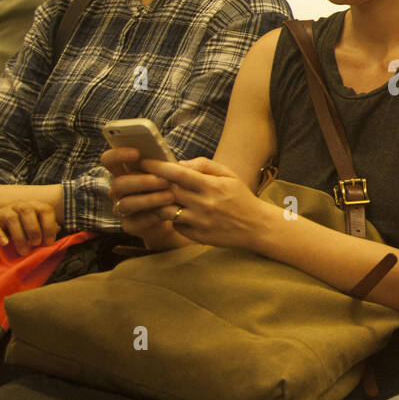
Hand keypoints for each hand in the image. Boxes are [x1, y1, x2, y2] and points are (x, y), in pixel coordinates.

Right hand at [0, 184, 62, 256]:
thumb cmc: (25, 232)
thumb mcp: (38, 229)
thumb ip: (48, 229)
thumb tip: (58, 230)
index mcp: (35, 206)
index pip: (45, 209)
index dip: (49, 227)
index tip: (48, 243)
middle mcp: (19, 205)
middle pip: (27, 210)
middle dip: (34, 230)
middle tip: (36, 245)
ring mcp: (3, 211)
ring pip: (11, 218)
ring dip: (20, 236)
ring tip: (24, 252)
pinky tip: (5, 243)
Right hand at [103, 146, 178, 247]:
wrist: (176, 216)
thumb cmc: (173, 187)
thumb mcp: (174, 173)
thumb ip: (173, 165)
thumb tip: (179, 164)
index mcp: (123, 171)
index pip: (109, 160)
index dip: (118, 155)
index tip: (137, 153)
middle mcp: (118, 190)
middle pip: (119, 183)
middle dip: (142, 181)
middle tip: (165, 180)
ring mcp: (122, 209)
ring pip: (127, 203)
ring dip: (150, 199)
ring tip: (170, 196)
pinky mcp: (130, 226)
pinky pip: (137, 222)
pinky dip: (153, 216)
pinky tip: (169, 211)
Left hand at [140, 156, 271, 249]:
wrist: (256, 227)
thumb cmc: (240, 197)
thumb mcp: (229, 175)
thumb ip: (204, 165)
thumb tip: (179, 163)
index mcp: (212, 186)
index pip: (178, 173)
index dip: (158, 166)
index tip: (144, 162)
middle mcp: (204, 205)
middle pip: (168, 191)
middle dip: (153, 183)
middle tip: (142, 178)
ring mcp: (200, 223)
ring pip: (166, 211)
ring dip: (158, 203)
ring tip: (155, 196)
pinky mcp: (198, 237)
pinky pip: (175, 226)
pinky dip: (171, 218)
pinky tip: (174, 212)